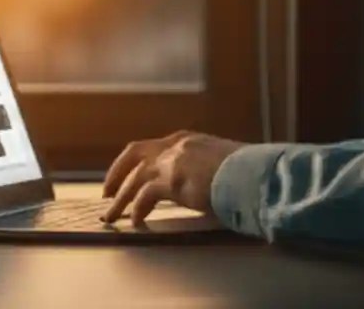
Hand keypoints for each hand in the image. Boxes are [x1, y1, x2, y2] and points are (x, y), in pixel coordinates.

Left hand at [101, 130, 246, 225]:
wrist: (256, 174)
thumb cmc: (249, 171)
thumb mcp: (222, 161)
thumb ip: (205, 167)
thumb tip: (203, 182)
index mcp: (188, 140)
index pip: (153, 146)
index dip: (136, 161)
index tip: (127, 174)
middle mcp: (176, 145)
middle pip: (133, 154)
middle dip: (117, 173)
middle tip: (107, 192)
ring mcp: (172, 161)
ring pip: (134, 179)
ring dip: (121, 199)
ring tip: (112, 216)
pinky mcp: (172, 181)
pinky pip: (144, 197)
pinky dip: (137, 210)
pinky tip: (137, 222)